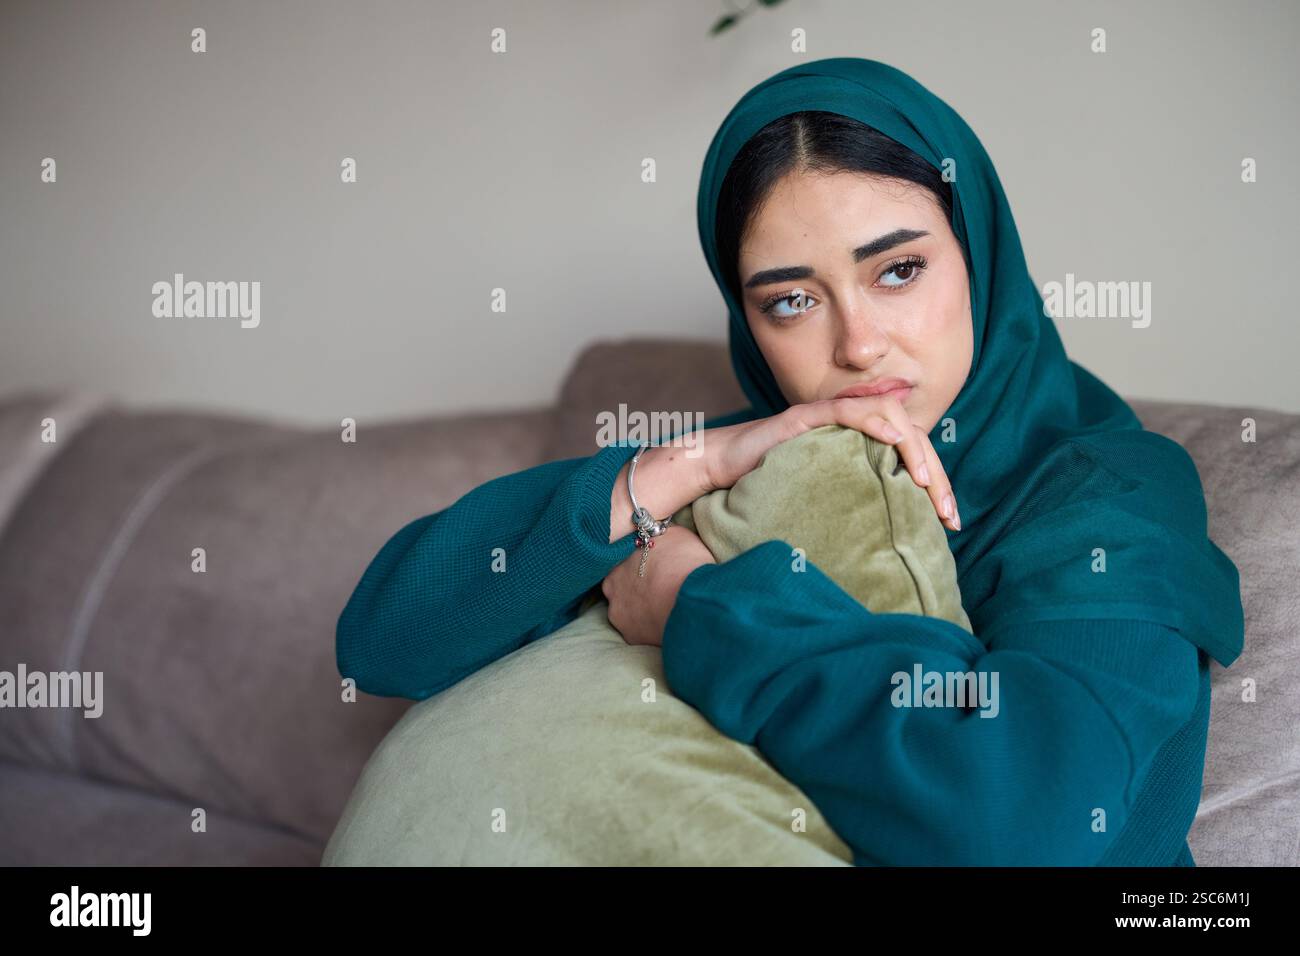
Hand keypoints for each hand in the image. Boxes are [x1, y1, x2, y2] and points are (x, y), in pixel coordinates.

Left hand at [602, 524, 715, 647]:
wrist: (692, 599)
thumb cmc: (683, 562)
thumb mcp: (673, 533)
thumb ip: (657, 535)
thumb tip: (655, 532)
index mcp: (616, 559)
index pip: (620, 560)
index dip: (637, 562)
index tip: (651, 564)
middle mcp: (610, 587)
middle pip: (619, 586)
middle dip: (634, 587)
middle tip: (657, 586)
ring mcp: (618, 614)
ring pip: (626, 610)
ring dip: (639, 608)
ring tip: (663, 605)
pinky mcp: (630, 637)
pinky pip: (637, 631)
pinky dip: (648, 628)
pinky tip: (664, 622)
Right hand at [702, 395, 960, 530]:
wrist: (721, 466)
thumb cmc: (768, 483)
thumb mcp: (824, 497)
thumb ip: (855, 504)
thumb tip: (891, 542)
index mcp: (861, 444)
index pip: (913, 455)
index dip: (938, 485)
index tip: (952, 523)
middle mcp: (852, 426)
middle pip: (912, 437)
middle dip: (936, 475)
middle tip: (948, 514)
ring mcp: (830, 418)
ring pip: (890, 417)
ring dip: (914, 448)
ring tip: (924, 482)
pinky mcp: (805, 416)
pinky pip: (847, 410)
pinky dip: (873, 421)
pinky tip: (892, 439)